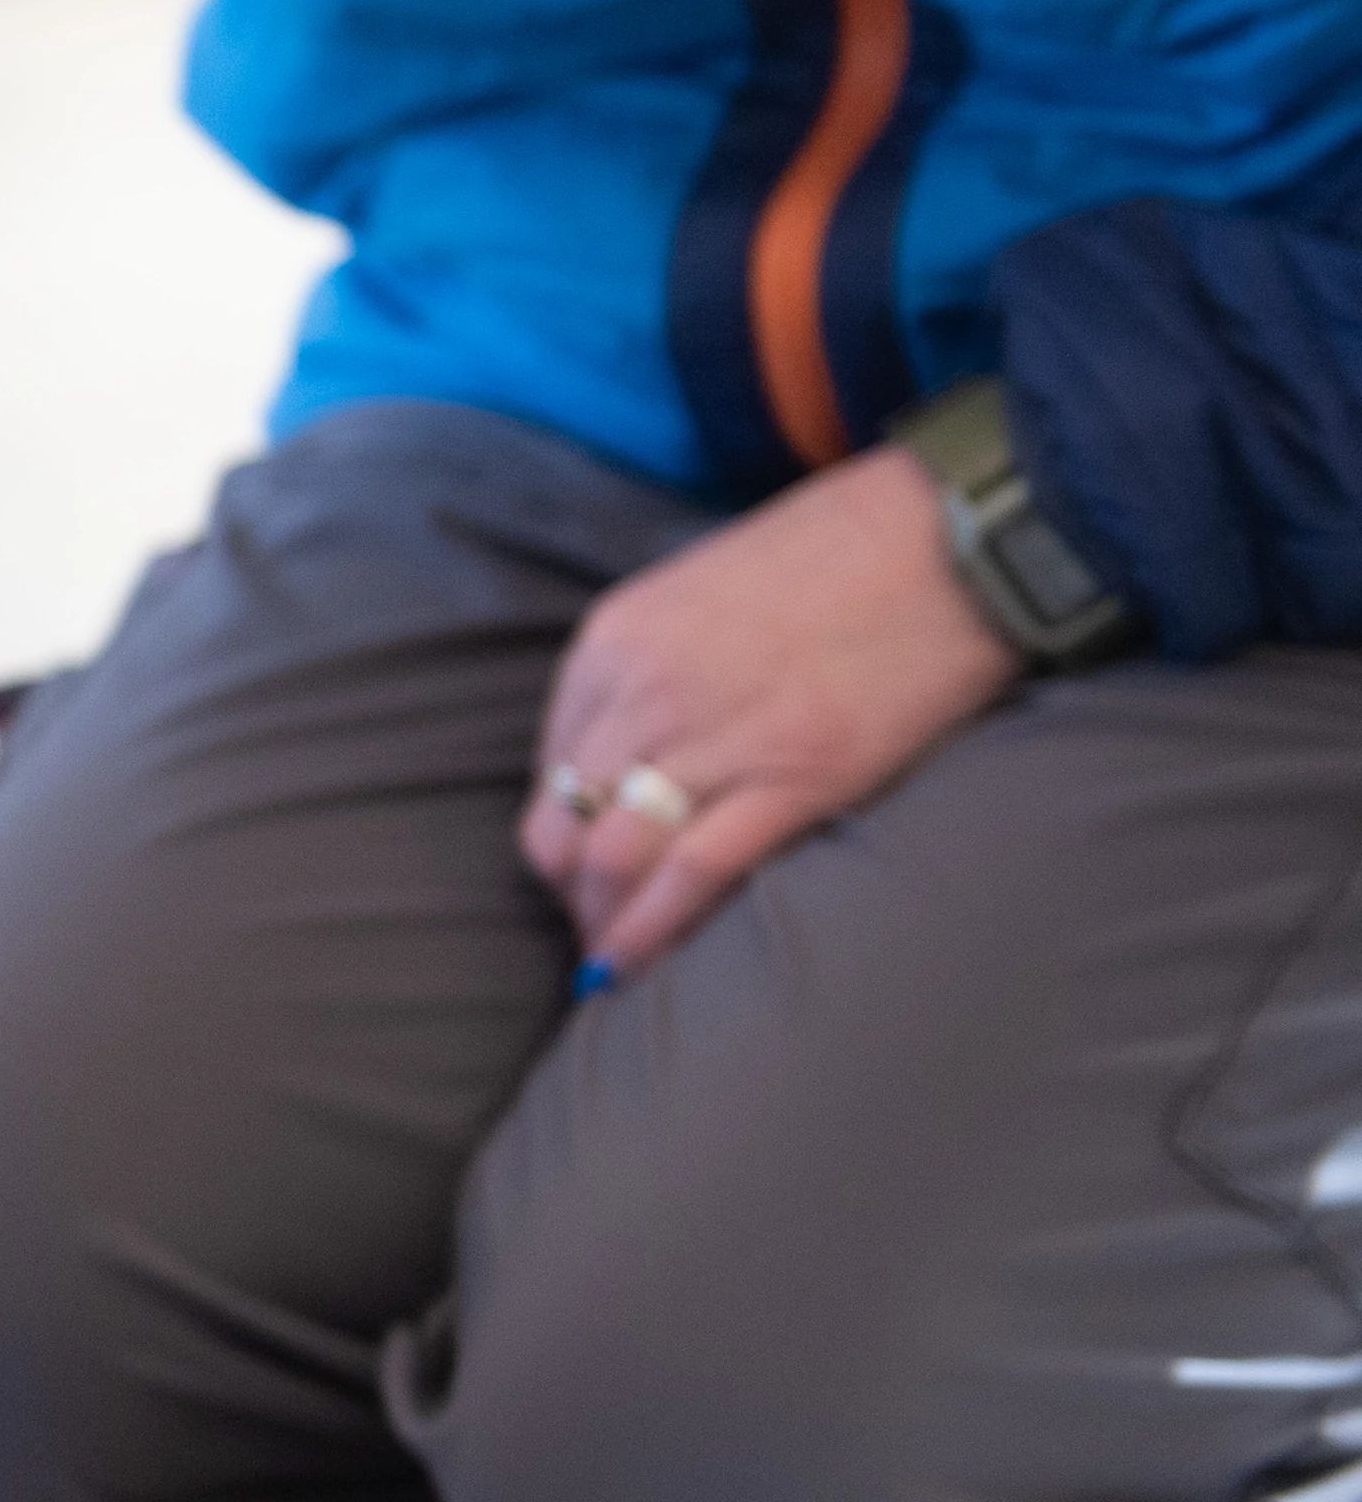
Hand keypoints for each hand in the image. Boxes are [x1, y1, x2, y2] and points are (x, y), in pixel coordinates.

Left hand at [522, 444, 1017, 977]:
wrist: (952, 534)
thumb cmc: (840, 554)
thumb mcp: (702, 593)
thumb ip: (653, 667)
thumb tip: (631, 752)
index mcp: (615, 642)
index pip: (549, 765)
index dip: (562, 830)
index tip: (582, 868)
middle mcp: (645, 691)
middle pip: (562, 824)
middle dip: (570, 891)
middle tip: (598, 926)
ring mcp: (718, 736)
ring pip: (612, 860)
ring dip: (605, 922)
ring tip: (620, 960)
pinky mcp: (796, 777)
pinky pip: (693, 873)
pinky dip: (655, 931)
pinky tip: (645, 967)